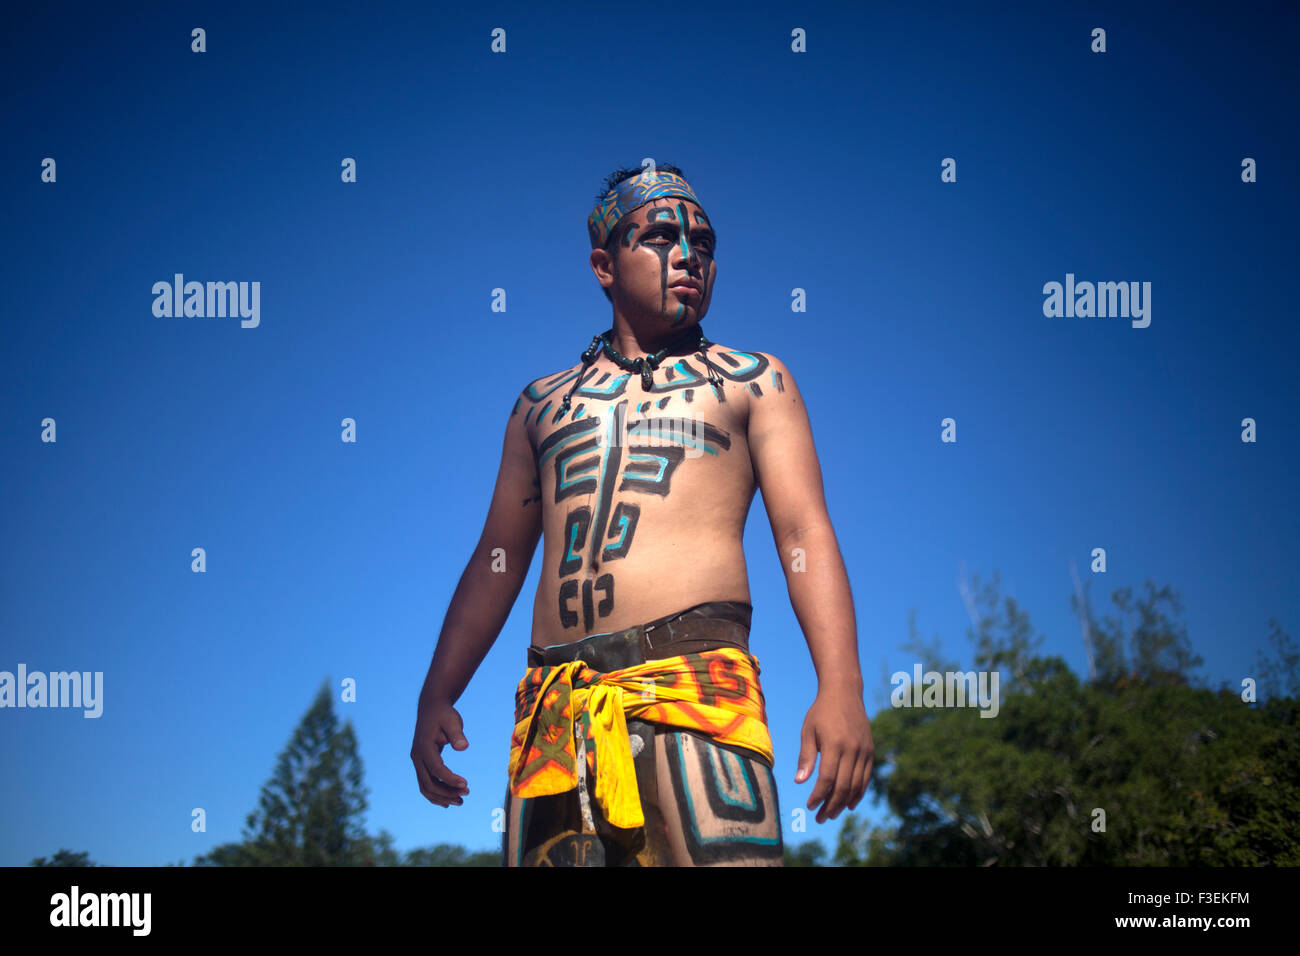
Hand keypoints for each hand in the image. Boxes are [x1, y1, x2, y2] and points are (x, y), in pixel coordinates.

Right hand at [411, 696, 469, 806]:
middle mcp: (417, 756)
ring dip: (441, 796)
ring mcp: (417, 761)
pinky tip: (448, 800)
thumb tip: (463, 747)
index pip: (436, 769)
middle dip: (446, 792)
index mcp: (424, 747)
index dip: (450, 779)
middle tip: (466, 795)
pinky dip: (435, 793)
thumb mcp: (452, 720)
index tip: (466, 785)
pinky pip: (425, 783)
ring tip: (460, 802)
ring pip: (425, 786)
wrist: (431, 708)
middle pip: (428, 783)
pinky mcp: (421, 763)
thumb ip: (457, 734)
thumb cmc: (444, 714)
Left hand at [795, 688, 873, 822]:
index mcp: (834, 744)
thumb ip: (806, 757)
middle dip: (831, 805)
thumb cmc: (821, 712)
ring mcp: (864, 751)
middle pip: (843, 786)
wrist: (844, 692)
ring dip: (844, 803)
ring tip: (832, 814)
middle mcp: (852, 749)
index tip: (810, 806)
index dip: (819, 795)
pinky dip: (858, 792)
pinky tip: (849, 803)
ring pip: (856, 785)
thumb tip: (800, 782)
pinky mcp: (870, 751)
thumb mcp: (808, 731)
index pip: (827, 778)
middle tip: (820, 818)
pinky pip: (865, 777)